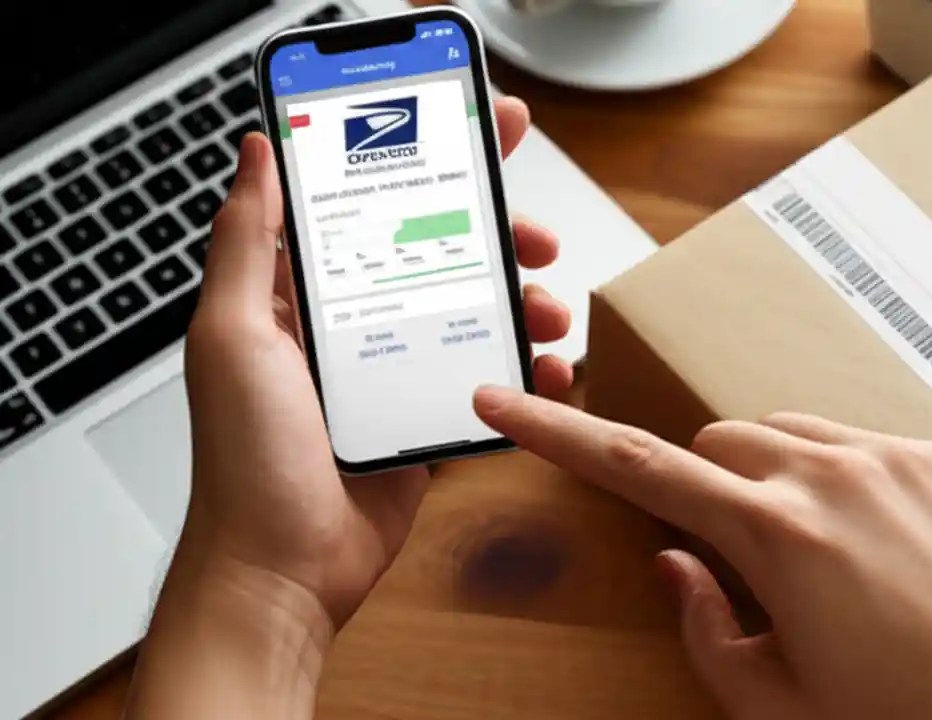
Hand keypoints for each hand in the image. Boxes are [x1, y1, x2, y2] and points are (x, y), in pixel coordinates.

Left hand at [127, 98, 572, 719]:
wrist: (284, 571)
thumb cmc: (246, 461)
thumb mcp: (233, 335)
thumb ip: (246, 242)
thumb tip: (256, 151)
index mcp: (300, 293)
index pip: (367, 203)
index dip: (422, 160)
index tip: (477, 129)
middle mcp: (350, 324)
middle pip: (436, 252)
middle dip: (492, 234)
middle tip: (533, 234)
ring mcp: (392, 371)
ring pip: (471, 312)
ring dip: (518, 302)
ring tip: (548, 313)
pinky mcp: (424, 417)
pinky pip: (483, 377)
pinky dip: (521, 369)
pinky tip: (546, 370)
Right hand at [474, 389, 931, 719]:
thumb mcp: (775, 704)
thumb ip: (704, 627)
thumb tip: (675, 562)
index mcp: (775, 537)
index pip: (638, 467)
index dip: (559, 434)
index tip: (506, 401)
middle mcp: (831, 473)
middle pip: (715, 439)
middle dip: (705, 485)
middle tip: (742, 560)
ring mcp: (894, 455)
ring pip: (788, 432)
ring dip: (776, 478)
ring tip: (823, 558)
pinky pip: (861, 443)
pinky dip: (846, 481)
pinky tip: (887, 549)